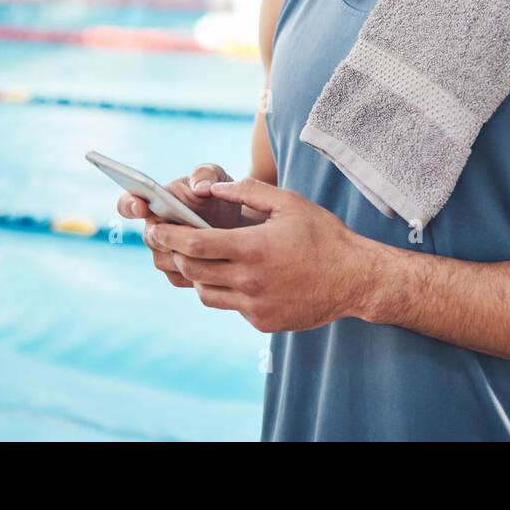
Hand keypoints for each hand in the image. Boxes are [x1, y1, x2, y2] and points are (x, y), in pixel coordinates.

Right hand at [116, 163, 249, 288]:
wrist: (236, 222)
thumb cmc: (218, 193)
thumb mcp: (215, 176)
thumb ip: (205, 175)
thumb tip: (200, 188)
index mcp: (152, 201)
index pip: (128, 204)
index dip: (130, 206)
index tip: (142, 206)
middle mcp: (152, 230)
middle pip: (150, 238)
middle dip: (168, 234)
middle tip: (188, 230)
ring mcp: (163, 254)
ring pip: (164, 260)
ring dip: (184, 254)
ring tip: (209, 246)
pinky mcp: (177, 273)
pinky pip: (180, 276)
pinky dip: (196, 270)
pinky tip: (216, 262)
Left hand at [145, 177, 380, 331]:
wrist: (355, 278)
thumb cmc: (324, 235)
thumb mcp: (289, 202)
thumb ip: (247, 190)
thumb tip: (212, 187)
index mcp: (253, 248)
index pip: (194, 244)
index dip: (168, 236)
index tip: (155, 228)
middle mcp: (249, 281)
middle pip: (192, 269)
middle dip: (172, 254)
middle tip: (165, 242)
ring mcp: (255, 305)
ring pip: (205, 293)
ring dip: (196, 274)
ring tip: (198, 257)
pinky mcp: (262, 322)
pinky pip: (230, 306)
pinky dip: (224, 290)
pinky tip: (234, 275)